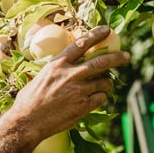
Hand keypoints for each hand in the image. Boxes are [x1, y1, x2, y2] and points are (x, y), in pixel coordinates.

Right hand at [10, 26, 130, 138]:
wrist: (27, 122)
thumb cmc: (29, 101)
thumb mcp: (41, 77)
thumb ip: (57, 69)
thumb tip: (66, 64)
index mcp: (57, 64)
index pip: (81, 44)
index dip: (96, 35)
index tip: (107, 30)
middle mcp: (70, 74)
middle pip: (101, 62)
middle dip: (117, 58)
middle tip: (126, 56)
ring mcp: (78, 91)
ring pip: (104, 81)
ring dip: (107, 82)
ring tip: (106, 84)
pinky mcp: (83, 106)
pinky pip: (101, 98)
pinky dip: (100, 97)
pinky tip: (94, 100)